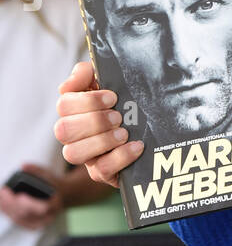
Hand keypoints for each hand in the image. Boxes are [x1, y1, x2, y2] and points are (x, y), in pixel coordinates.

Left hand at [0, 163, 63, 229]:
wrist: (62, 196)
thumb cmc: (54, 185)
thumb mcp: (49, 175)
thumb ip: (37, 170)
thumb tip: (24, 166)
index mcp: (55, 204)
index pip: (44, 208)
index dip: (31, 203)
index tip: (21, 195)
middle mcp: (47, 216)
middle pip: (27, 214)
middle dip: (12, 203)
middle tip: (3, 190)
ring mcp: (38, 222)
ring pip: (19, 218)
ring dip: (7, 207)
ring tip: (1, 194)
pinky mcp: (29, 224)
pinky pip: (16, 220)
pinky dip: (7, 211)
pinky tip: (1, 201)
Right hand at [54, 60, 142, 187]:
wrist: (153, 129)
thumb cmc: (125, 102)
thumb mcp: (109, 81)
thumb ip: (88, 72)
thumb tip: (76, 77)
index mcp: (73, 110)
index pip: (64, 105)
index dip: (87, 101)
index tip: (113, 98)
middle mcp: (73, 134)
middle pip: (63, 130)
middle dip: (94, 121)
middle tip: (118, 117)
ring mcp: (86, 156)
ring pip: (73, 154)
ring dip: (100, 141)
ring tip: (124, 133)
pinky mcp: (101, 173)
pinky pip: (101, 170)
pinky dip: (120, 157)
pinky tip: (136, 146)